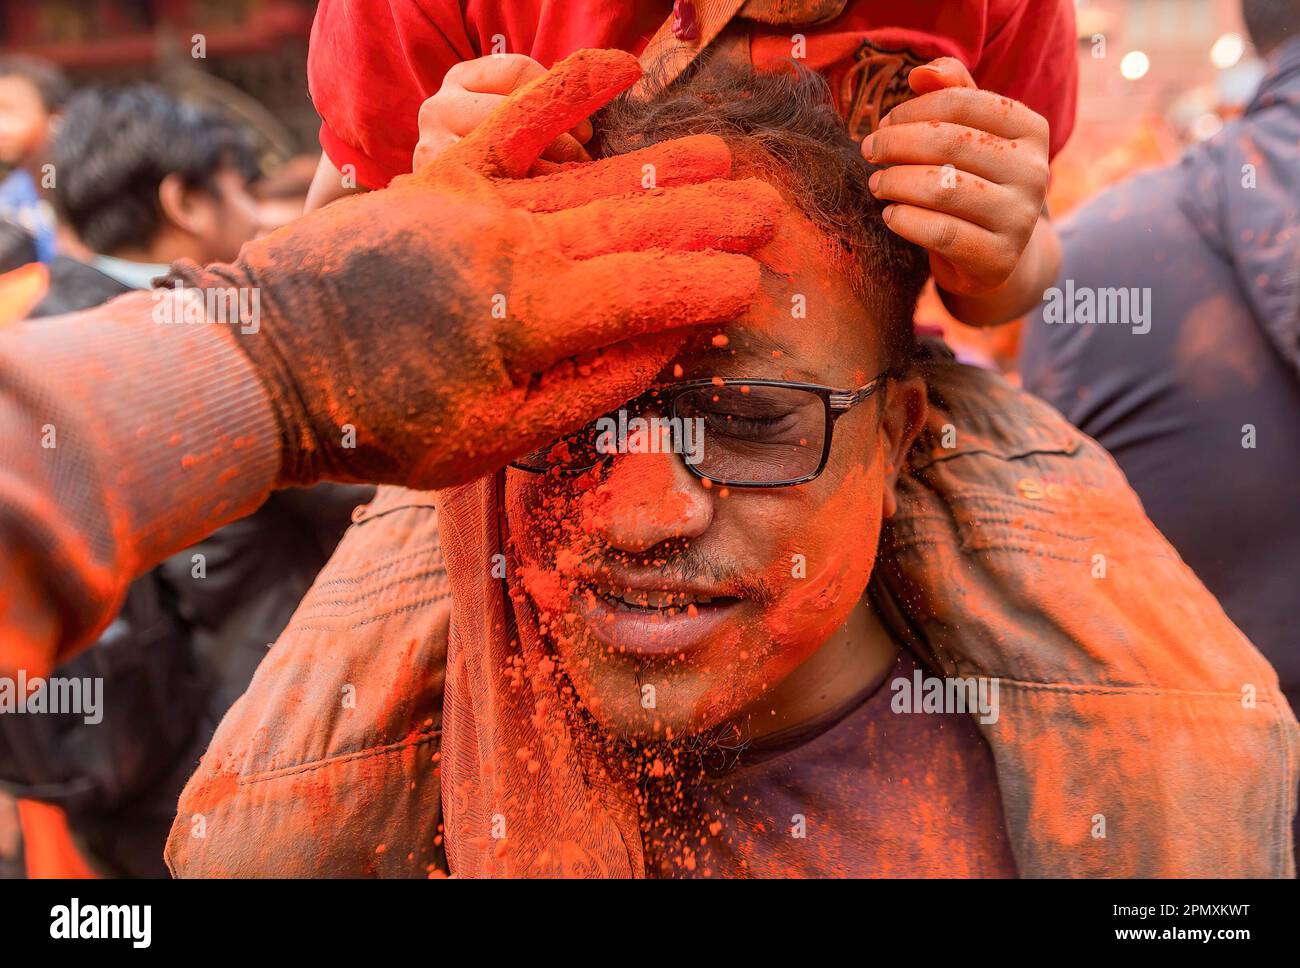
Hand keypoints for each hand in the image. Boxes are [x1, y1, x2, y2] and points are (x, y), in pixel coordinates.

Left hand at [167, 50, 781, 489]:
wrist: (270, 367)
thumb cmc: (381, 422)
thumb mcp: (494, 440)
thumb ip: (587, 390)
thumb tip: (665, 349)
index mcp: (536, 318)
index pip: (653, 292)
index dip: (712, 288)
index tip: (757, 287)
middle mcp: (518, 246)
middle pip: (639, 226)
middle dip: (714, 221)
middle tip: (774, 213)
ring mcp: (479, 202)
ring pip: (595, 178)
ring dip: (668, 169)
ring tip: (727, 162)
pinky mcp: (441, 178)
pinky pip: (513, 122)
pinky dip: (565, 91)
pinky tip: (620, 68)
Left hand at [862, 57, 1050, 296]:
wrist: (996, 255)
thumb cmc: (975, 182)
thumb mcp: (969, 135)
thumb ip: (951, 94)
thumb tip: (921, 72)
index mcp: (1031, 130)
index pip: (962, 102)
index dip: (913, 109)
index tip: (884, 122)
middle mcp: (1035, 172)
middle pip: (950, 142)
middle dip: (897, 142)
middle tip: (870, 150)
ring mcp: (1020, 218)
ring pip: (943, 189)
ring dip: (896, 181)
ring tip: (877, 183)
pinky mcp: (998, 258)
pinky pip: (940, 233)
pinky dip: (905, 220)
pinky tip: (890, 215)